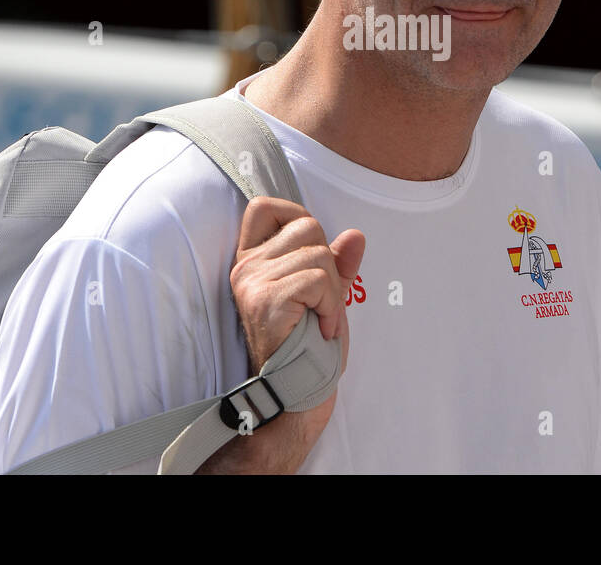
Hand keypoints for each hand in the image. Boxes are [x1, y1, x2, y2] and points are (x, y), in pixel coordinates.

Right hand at [196, 197, 364, 472]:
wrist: (295, 393)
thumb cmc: (307, 347)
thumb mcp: (325, 297)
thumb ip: (337, 264)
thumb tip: (355, 235)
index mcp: (252, 261)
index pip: (263, 207)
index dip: (294, 215)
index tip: (314, 251)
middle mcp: (245, 267)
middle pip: (307, 226)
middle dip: (329, 262)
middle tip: (323, 302)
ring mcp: (253, 282)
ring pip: (318, 253)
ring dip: (333, 289)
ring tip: (321, 319)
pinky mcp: (266, 299)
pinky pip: (318, 279)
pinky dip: (331, 303)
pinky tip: (321, 327)